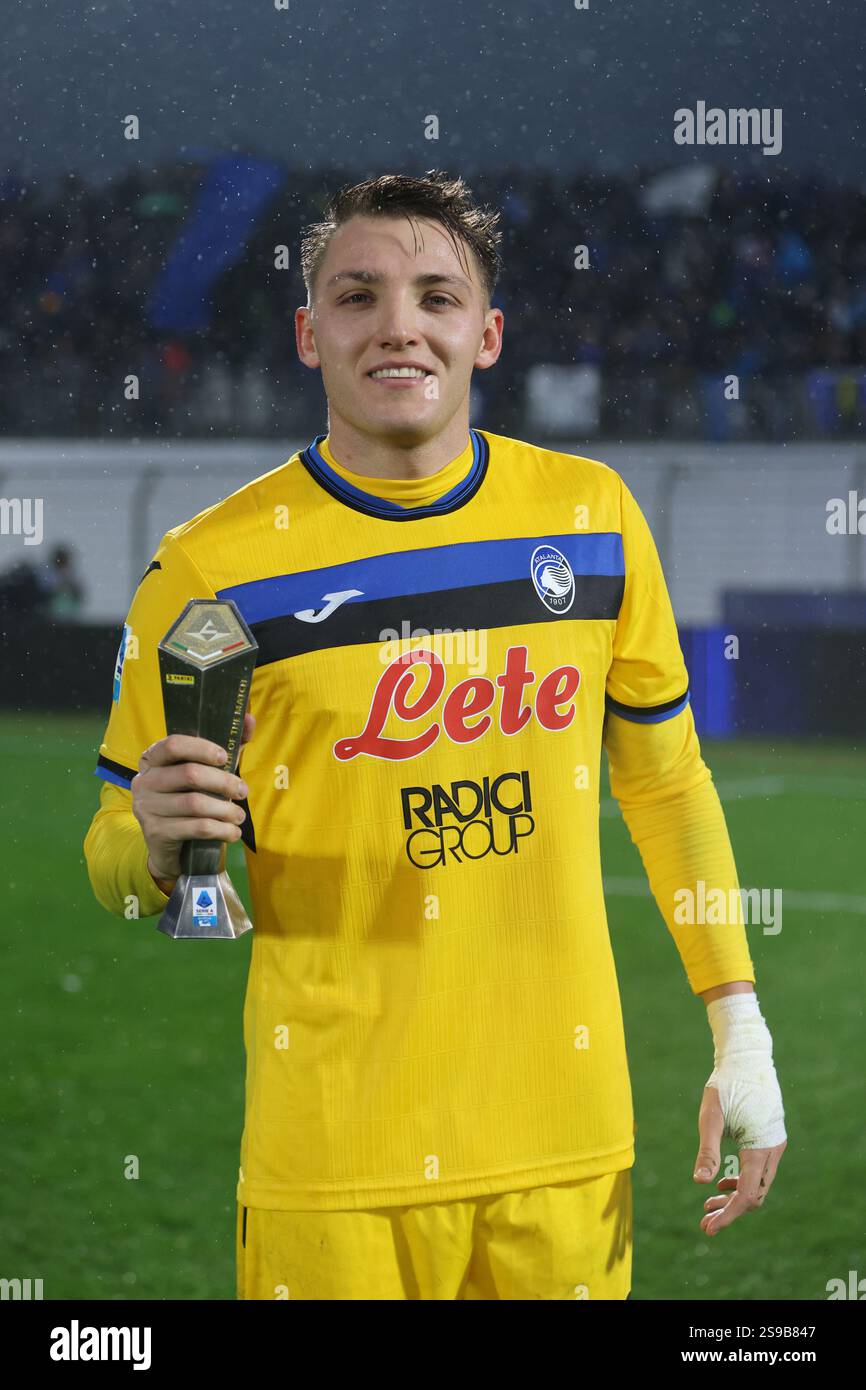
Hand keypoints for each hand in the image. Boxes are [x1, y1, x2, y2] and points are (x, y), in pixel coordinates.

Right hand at [133, 711, 255, 881]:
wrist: (169, 846)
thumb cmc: (190, 800)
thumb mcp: (207, 774)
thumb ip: (228, 747)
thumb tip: (249, 718)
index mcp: (152, 760)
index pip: (172, 745)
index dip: (201, 748)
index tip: (224, 757)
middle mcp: (143, 781)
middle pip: (189, 774)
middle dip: (223, 782)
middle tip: (243, 791)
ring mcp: (146, 808)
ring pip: (194, 803)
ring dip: (225, 810)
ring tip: (240, 816)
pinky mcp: (155, 832)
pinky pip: (195, 827)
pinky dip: (220, 830)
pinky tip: (232, 832)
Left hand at [694, 1083, 786, 1235]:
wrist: (747, 1059)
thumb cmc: (726, 1084)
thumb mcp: (711, 1116)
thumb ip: (707, 1149)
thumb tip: (699, 1181)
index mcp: (759, 1148)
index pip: (746, 1194)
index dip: (728, 1215)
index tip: (708, 1228)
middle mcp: (773, 1151)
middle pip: (754, 1194)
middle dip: (730, 1210)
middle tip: (704, 1221)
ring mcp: (775, 1145)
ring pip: (758, 1184)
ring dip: (735, 1197)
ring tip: (708, 1203)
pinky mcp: (770, 1139)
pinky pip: (760, 1171)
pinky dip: (742, 1180)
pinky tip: (722, 1181)